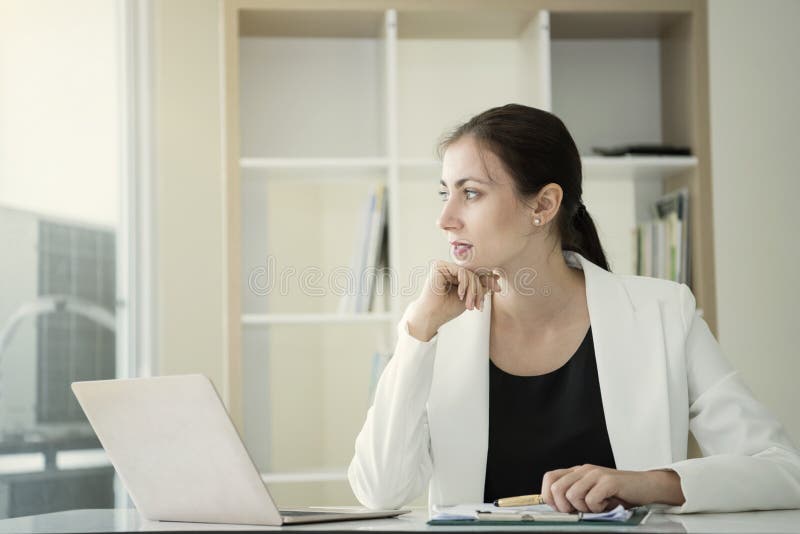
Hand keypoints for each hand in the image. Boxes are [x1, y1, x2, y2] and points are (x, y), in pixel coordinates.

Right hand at [406, 260, 499, 340]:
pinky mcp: (440, 266)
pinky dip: (465, 284)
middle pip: (473, 273)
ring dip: (473, 290)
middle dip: (479, 290)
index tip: (498, 289)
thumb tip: (496, 276)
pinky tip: (460, 295)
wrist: (432, 316)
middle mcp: (449, 269)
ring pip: (469, 272)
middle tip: (479, 305)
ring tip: (470, 304)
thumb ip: (481, 286)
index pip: (475, 274)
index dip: (487, 280)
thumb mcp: (470, 297)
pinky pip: (462, 271)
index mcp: (455, 275)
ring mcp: (444, 266)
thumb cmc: (448, 309)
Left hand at [540, 464, 684, 512]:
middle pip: (557, 488)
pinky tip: (607, 505)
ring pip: (572, 495)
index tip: (562, 509)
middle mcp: (584, 470)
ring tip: (597, 507)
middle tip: (581, 511)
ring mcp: (596, 474)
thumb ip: (576, 496)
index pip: (549, 479)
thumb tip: (558, 510)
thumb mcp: (592, 494)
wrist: (646, 487)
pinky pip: (591, 499)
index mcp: (577, 472)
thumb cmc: (620, 494)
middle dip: (565, 507)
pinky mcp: (608, 481)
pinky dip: (598, 508)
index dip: (549, 497)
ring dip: (584, 508)